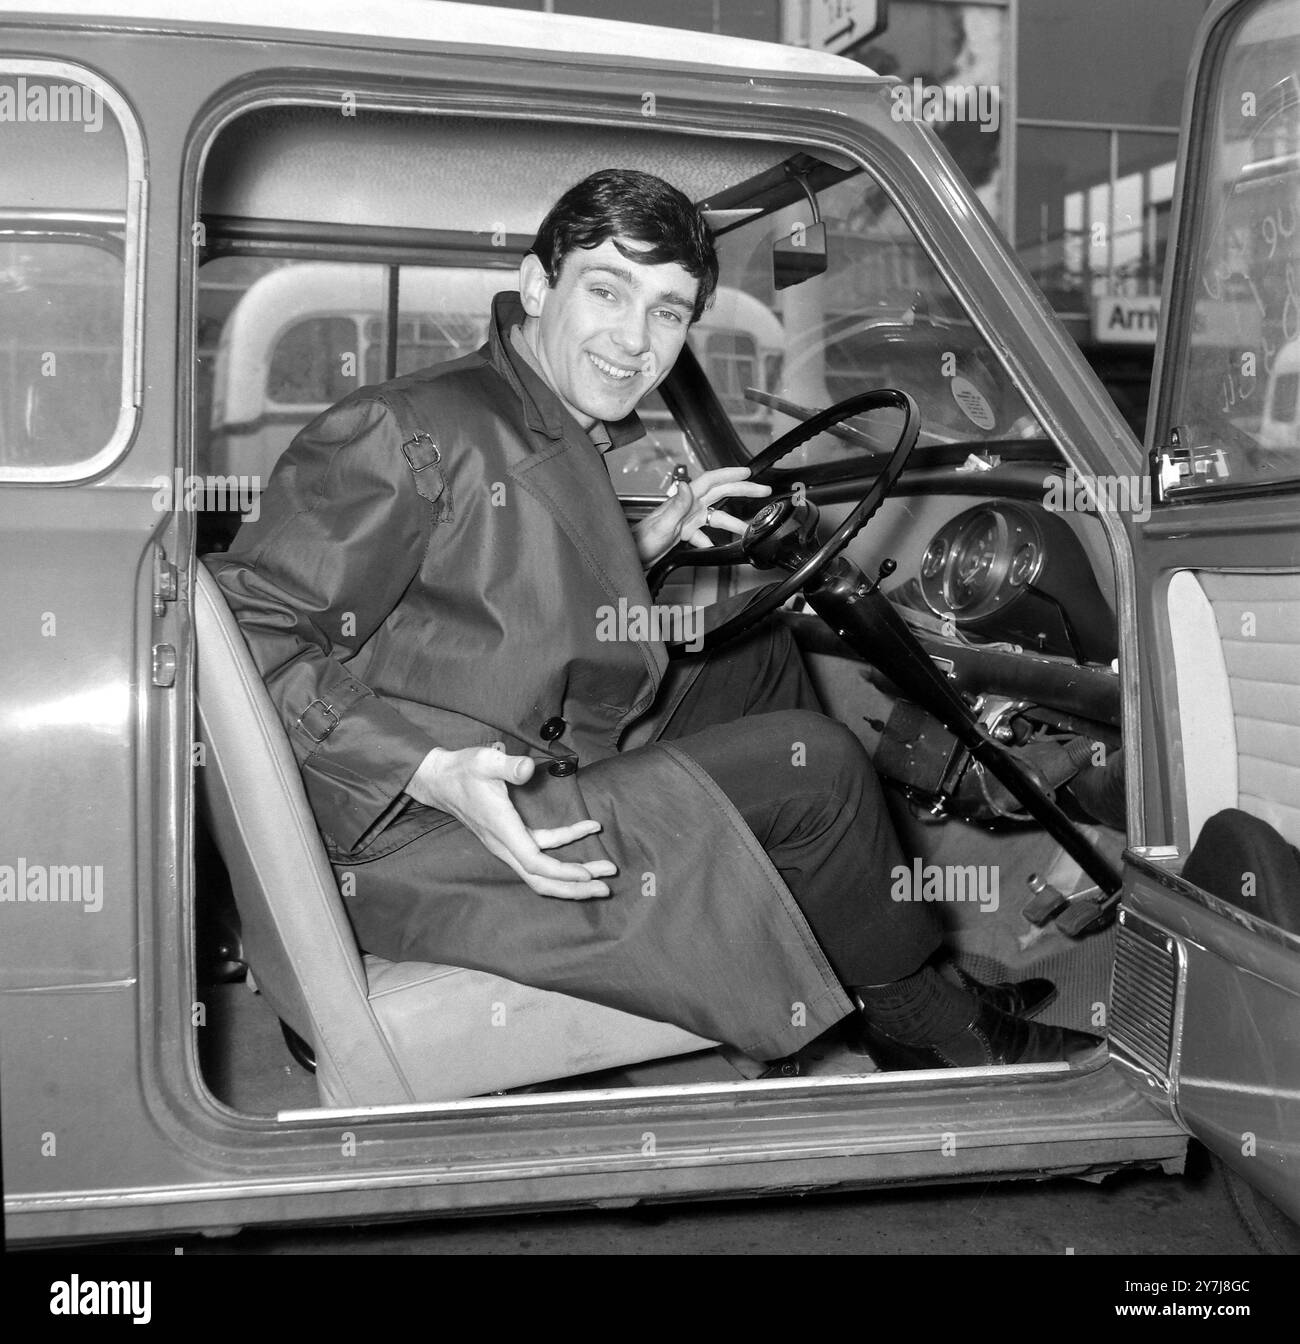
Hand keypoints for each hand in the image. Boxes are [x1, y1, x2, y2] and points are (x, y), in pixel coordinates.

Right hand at [404, 745, 615, 899]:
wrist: (441, 780)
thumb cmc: (464, 770)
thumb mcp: (485, 761)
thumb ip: (508, 766)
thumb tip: (528, 769)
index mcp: (501, 829)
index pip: (534, 861)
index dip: (562, 871)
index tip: (588, 874)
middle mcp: (505, 844)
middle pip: (541, 880)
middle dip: (574, 887)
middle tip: (606, 888)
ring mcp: (508, 844)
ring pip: (542, 872)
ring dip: (572, 876)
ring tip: (603, 873)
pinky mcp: (512, 838)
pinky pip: (541, 852)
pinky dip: (564, 849)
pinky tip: (587, 830)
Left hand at [633, 467, 771, 565]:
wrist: (632, 557)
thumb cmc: (642, 541)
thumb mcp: (661, 525)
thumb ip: (676, 506)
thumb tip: (688, 486)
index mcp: (684, 500)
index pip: (712, 480)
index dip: (730, 474)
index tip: (748, 472)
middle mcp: (688, 506)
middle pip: (720, 493)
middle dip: (743, 491)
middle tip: (763, 491)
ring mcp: (687, 518)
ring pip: (717, 516)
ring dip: (733, 522)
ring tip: (748, 529)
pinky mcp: (684, 532)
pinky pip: (704, 533)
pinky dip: (712, 539)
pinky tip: (715, 547)